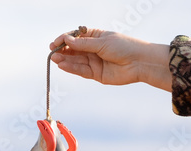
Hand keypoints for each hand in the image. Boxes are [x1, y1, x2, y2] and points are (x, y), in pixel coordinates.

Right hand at [50, 29, 171, 91]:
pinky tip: (63, 65)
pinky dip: (71, 68)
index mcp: (96, 37)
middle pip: (74, 50)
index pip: (77, 37)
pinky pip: (80, 70)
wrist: (138, 62)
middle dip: (63, 50)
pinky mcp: (94, 74)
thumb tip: (67, 40)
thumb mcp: (102, 42)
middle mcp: (93, 49)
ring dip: (64, 59)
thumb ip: (83, 44)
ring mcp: (93, 61)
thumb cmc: (124, 47)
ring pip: (75, 61)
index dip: (66, 39)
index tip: (56, 42)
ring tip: (54, 59)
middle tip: (52, 51)